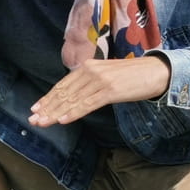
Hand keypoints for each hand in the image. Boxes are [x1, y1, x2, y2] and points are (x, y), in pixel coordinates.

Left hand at [29, 56, 169, 125]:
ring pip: (73, 100)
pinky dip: (74, 113)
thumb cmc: (132, 76)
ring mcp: (100, 81)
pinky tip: (63, 120)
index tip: (35, 109)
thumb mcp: (107, 75)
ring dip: (56, 113)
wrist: (155, 71)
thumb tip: (75, 97)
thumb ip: (90, 83)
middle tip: (33, 120)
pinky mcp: (110, 90)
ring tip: (43, 122)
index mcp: (88, 67)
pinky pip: (88, 104)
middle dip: (47, 108)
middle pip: (64, 93)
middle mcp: (91, 72)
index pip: (63, 85)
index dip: (48, 98)